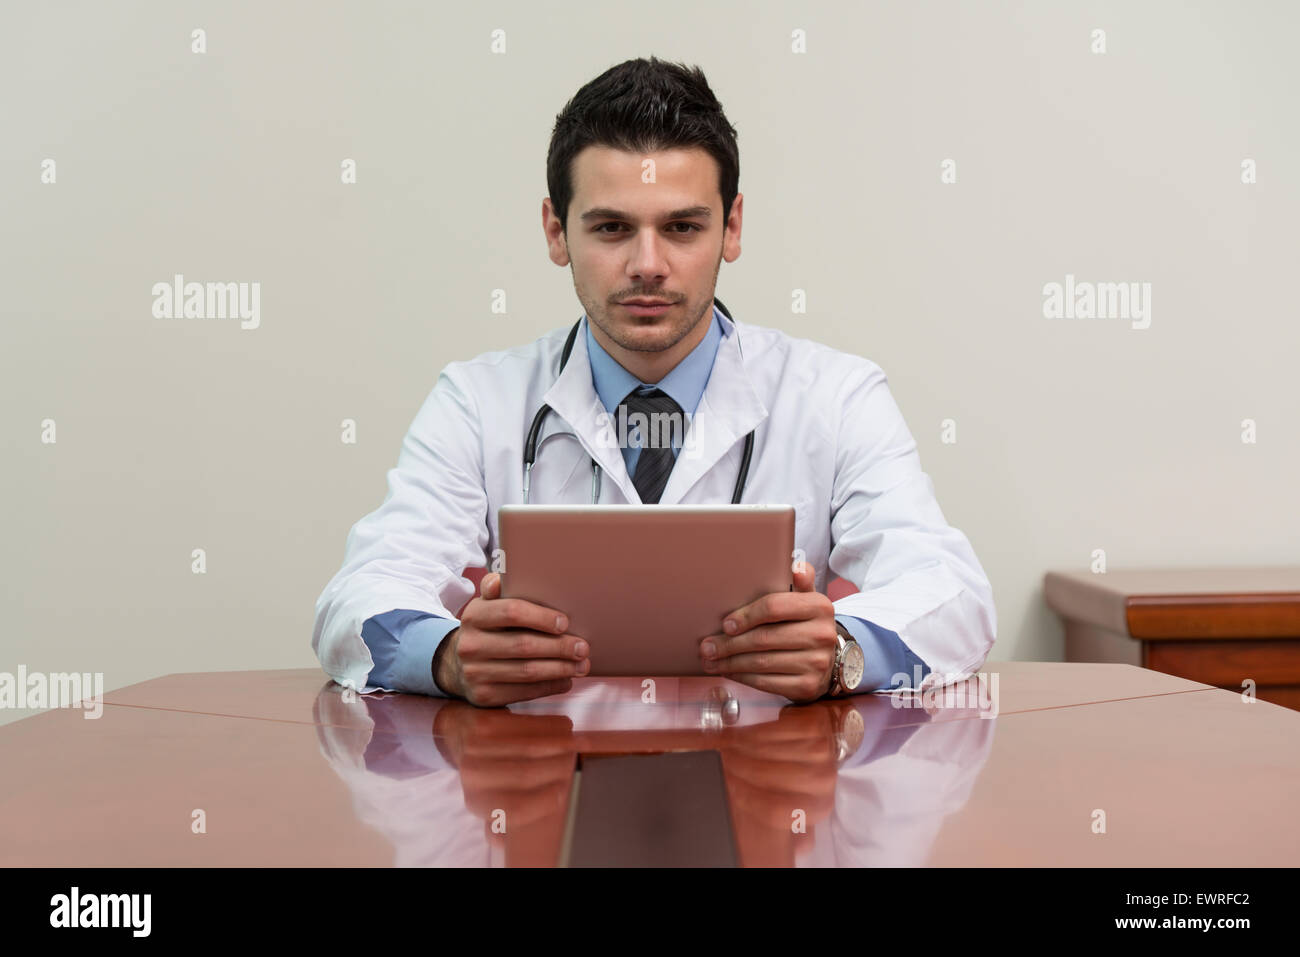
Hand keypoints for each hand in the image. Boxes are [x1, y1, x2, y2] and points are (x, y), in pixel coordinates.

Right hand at [433, 572, 588, 706]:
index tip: (564, 622)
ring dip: (561, 668)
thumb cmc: (486, 629)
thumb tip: (502, 572)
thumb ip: (497, 590)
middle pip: (524, 645)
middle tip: (583, 647)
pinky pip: (524, 692)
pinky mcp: (484, 696)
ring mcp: (475, 673)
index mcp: (473, 616)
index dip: (541, 617)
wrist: (456, 665)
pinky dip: (550, 686)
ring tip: (582, 665)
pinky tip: (566, 680)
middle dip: (559, 647)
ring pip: (527, 672)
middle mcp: (470, 645)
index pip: (511, 612)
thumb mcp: (486, 606)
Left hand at [698, 561, 838, 702]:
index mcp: (819, 606)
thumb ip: (799, 582)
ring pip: (761, 662)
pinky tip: (730, 671)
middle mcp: (822, 635)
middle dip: (729, 644)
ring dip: (730, 662)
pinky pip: (767, 682)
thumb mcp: (806, 600)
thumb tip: (795, 565)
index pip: (774, 607)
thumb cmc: (806, 625)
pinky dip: (743, 677)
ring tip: (711, 660)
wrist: (830, 660)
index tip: (726, 624)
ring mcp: (816, 662)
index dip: (745, 616)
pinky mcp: (808, 686)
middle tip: (707, 646)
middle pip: (764, 638)